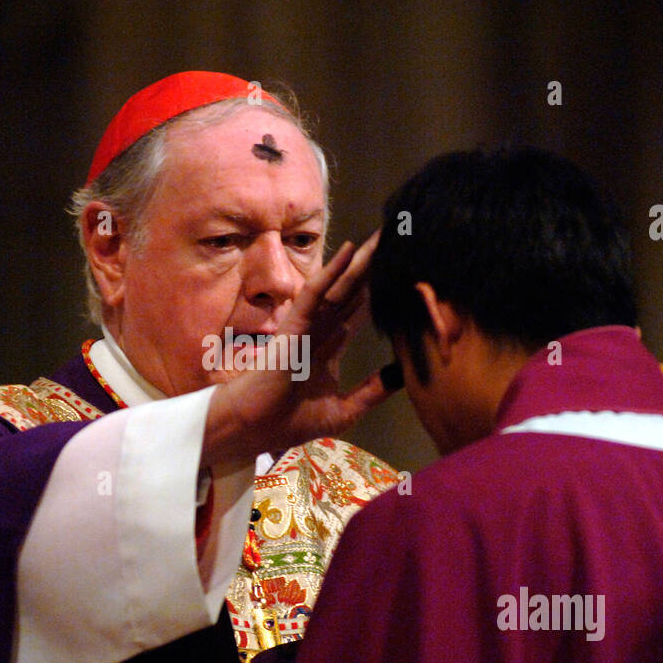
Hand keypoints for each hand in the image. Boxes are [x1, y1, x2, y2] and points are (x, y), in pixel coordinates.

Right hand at [202, 231, 397, 466]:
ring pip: (340, 285)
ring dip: (362, 260)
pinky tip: (350, 250)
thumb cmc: (290, 421)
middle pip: (355, 290)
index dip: (383, 287)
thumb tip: (403, 374)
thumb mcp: (344, 410)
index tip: (406, 266)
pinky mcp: (295, 325)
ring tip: (384, 233)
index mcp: (332, 345)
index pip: (362, 309)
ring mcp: (309, 324)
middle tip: (400, 235)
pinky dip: (331, 272)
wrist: (255, 429)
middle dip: (377, 264)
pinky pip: (315, 293)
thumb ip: (373, 391)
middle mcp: (322, 329)